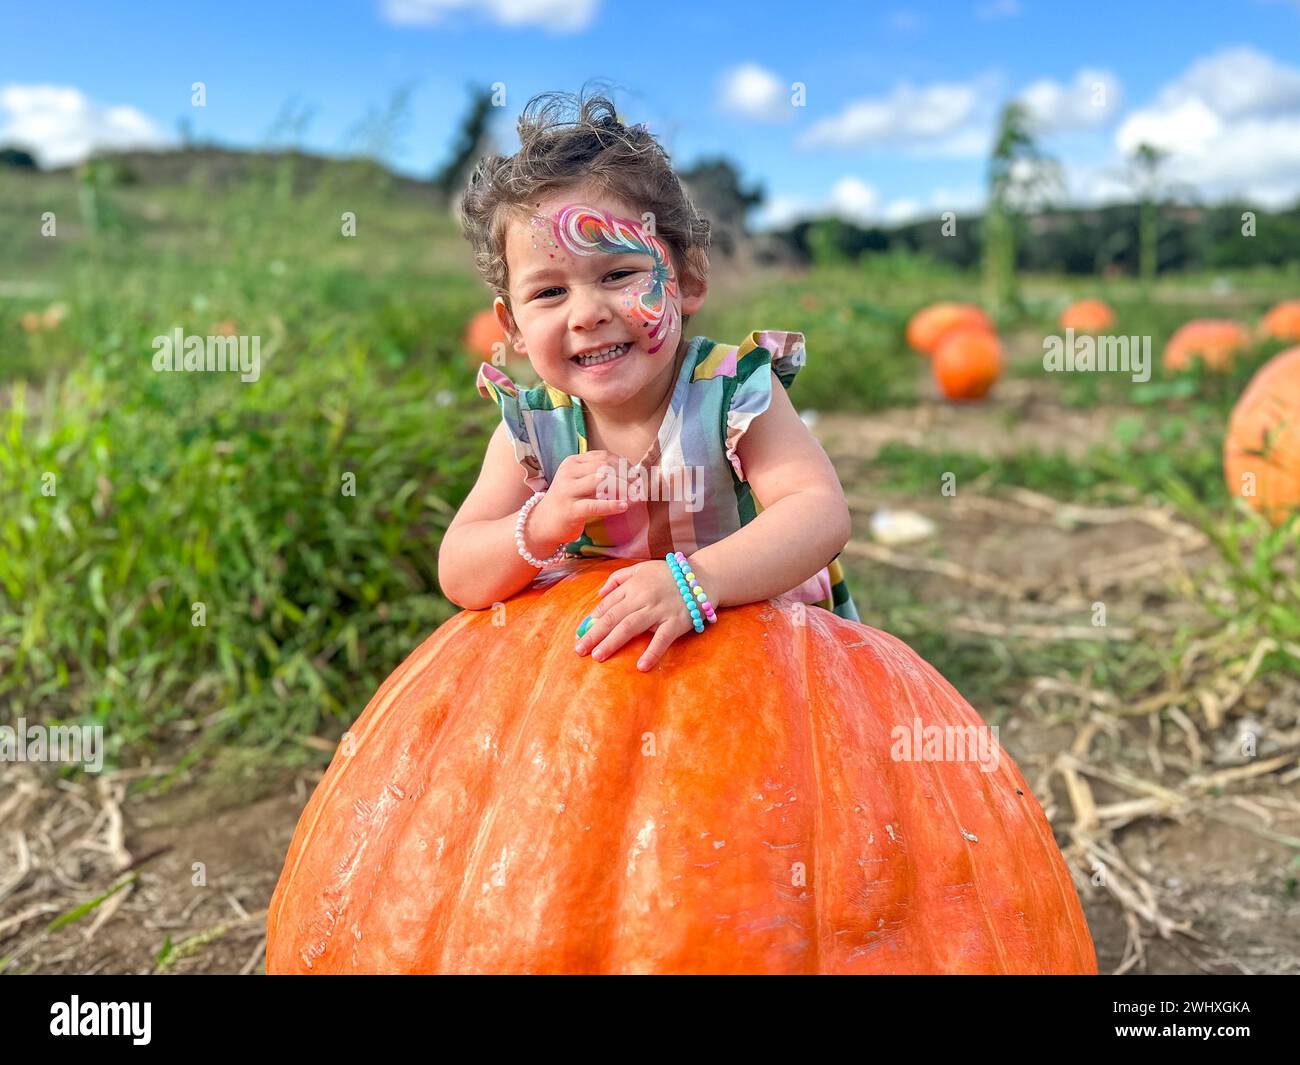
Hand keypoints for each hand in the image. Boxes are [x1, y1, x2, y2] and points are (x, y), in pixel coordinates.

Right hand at [530, 450, 629, 546]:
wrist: (543, 523)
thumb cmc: (568, 501)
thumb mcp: (579, 482)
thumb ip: (598, 475)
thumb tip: (631, 473)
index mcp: (572, 462)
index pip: (602, 456)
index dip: (623, 464)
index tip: (637, 473)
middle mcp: (568, 473)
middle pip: (603, 466)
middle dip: (625, 474)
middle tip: (640, 484)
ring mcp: (567, 491)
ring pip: (600, 481)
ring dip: (622, 487)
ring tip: (636, 494)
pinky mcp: (570, 510)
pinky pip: (594, 505)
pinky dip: (612, 505)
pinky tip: (624, 506)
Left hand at [574, 559, 701, 670]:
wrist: (704, 577)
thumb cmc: (669, 575)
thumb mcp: (642, 568)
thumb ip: (618, 578)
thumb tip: (599, 594)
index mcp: (633, 584)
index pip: (607, 604)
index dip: (591, 620)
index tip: (579, 634)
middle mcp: (643, 596)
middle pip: (613, 617)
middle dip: (594, 634)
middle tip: (579, 650)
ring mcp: (660, 610)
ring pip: (630, 627)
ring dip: (612, 642)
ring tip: (597, 655)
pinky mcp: (676, 622)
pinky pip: (662, 639)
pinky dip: (652, 652)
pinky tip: (641, 666)